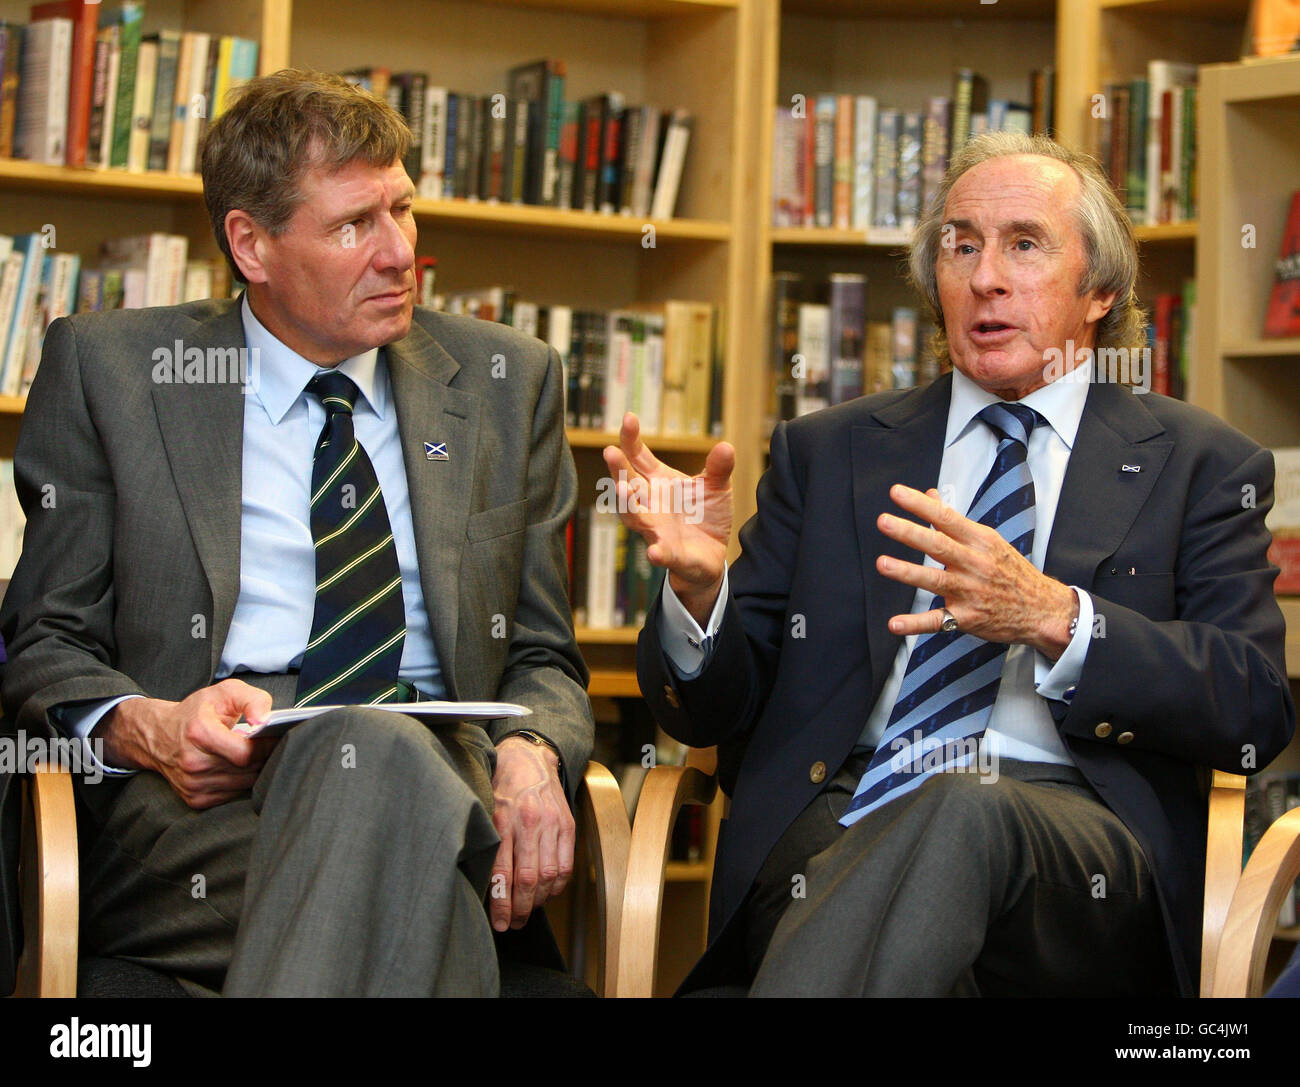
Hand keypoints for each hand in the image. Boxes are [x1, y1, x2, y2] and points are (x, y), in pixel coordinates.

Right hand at [98, 679, 277, 808]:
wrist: (159, 735)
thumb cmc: (195, 713)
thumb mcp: (226, 692)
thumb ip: (253, 700)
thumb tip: (266, 721)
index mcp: (199, 733)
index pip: (246, 753)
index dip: (266, 745)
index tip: (272, 736)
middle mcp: (193, 762)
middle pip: (247, 770)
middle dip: (262, 756)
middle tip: (261, 743)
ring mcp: (193, 784)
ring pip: (244, 784)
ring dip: (252, 769)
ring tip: (246, 753)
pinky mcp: (195, 799)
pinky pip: (233, 795)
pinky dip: (240, 781)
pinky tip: (234, 766)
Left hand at [488, 735, 573, 930]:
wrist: (528, 757)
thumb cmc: (500, 786)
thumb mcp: (483, 809)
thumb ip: (484, 842)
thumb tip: (480, 884)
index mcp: (502, 820)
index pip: (502, 873)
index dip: (502, 905)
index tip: (500, 923)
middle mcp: (528, 822)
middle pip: (528, 880)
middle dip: (521, 909)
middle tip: (514, 924)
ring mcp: (551, 823)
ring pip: (549, 876)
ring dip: (540, 901)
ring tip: (529, 910)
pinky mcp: (567, 824)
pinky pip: (566, 865)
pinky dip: (557, 885)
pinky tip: (547, 892)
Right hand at [602, 411, 734, 625]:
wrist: (712, 554)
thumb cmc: (705, 515)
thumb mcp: (716, 487)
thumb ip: (719, 468)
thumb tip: (726, 446)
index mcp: (657, 482)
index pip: (638, 458)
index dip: (630, 439)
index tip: (629, 418)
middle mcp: (649, 504)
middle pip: (628, 485)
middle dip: (618, 469)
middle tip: (610, 451)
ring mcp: (656, 530)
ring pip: (634, 518)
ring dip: (627, 505)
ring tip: (622, 489)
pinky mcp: (670, 555)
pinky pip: (661, 554)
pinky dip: (657, 553)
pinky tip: (654, 552)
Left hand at [875, 484, 1077, 657]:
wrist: (1043, 609)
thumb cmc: (1012, 571)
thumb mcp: (989, 540)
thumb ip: (955, 520)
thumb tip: (930, 494)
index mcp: (980, 541)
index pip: (946, 517)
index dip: (920, 505)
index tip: (897, 492)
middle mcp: (975, 564)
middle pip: (938, 545)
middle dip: (910, 533)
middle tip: (884, 521)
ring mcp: (970, 592)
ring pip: (935, 580)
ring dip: (907, 572)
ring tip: (883, 564)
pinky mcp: (966, 618)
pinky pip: (938, 621)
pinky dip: (915, 624)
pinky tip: (894, 623)